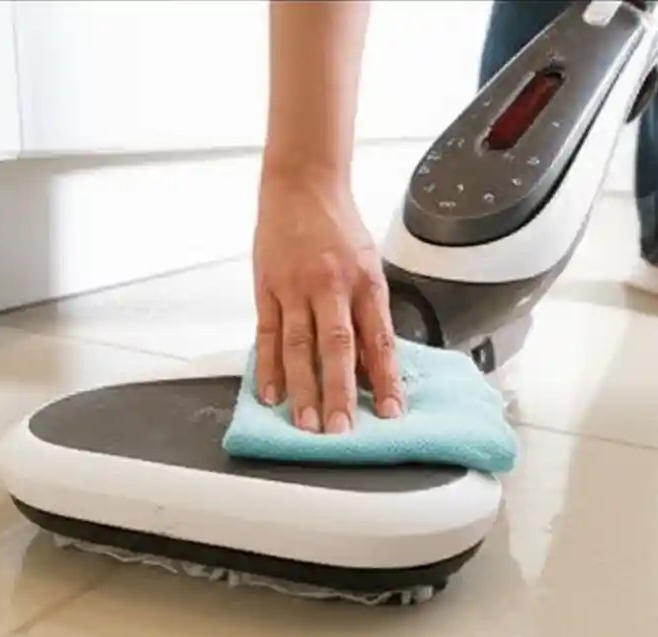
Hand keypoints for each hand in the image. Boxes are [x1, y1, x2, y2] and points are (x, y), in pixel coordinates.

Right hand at [252, 165, 403, 433]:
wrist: (302, 184)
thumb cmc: (338, 228)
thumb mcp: (368, 266)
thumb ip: (370, 315)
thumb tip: (375, 367)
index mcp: (365, 283)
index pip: (378, 340)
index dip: (385, 380)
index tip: (390, 413)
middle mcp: (331, 286)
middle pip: (337, 348)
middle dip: (341, 393)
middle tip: (341, 431)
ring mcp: (295, 287)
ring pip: (299, 346)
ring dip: (303, 389)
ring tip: (306, 424)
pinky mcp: (267, 287)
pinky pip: (267, 333)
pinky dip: (268, 366)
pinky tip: (269, 394)